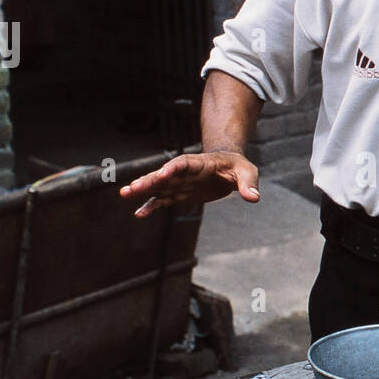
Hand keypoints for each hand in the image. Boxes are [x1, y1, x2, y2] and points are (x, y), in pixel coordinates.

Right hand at [119, 151, 259, 217]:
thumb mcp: (247, 172)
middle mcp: (186, 172)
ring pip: (159, 187)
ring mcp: (181, 183)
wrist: (228, 166)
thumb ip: (249, 184)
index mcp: (201, 163)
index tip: (162, 173)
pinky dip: (152, 206)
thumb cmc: (237, 167)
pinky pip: (163, 200)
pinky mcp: (181, 193)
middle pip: (165, 175)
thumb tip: (254, 198)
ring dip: (143, 191)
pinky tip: (138, 214)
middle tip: (132, 187)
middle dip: (150, 180)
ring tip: (125, 194)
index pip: (185, 164)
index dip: (174, 168)